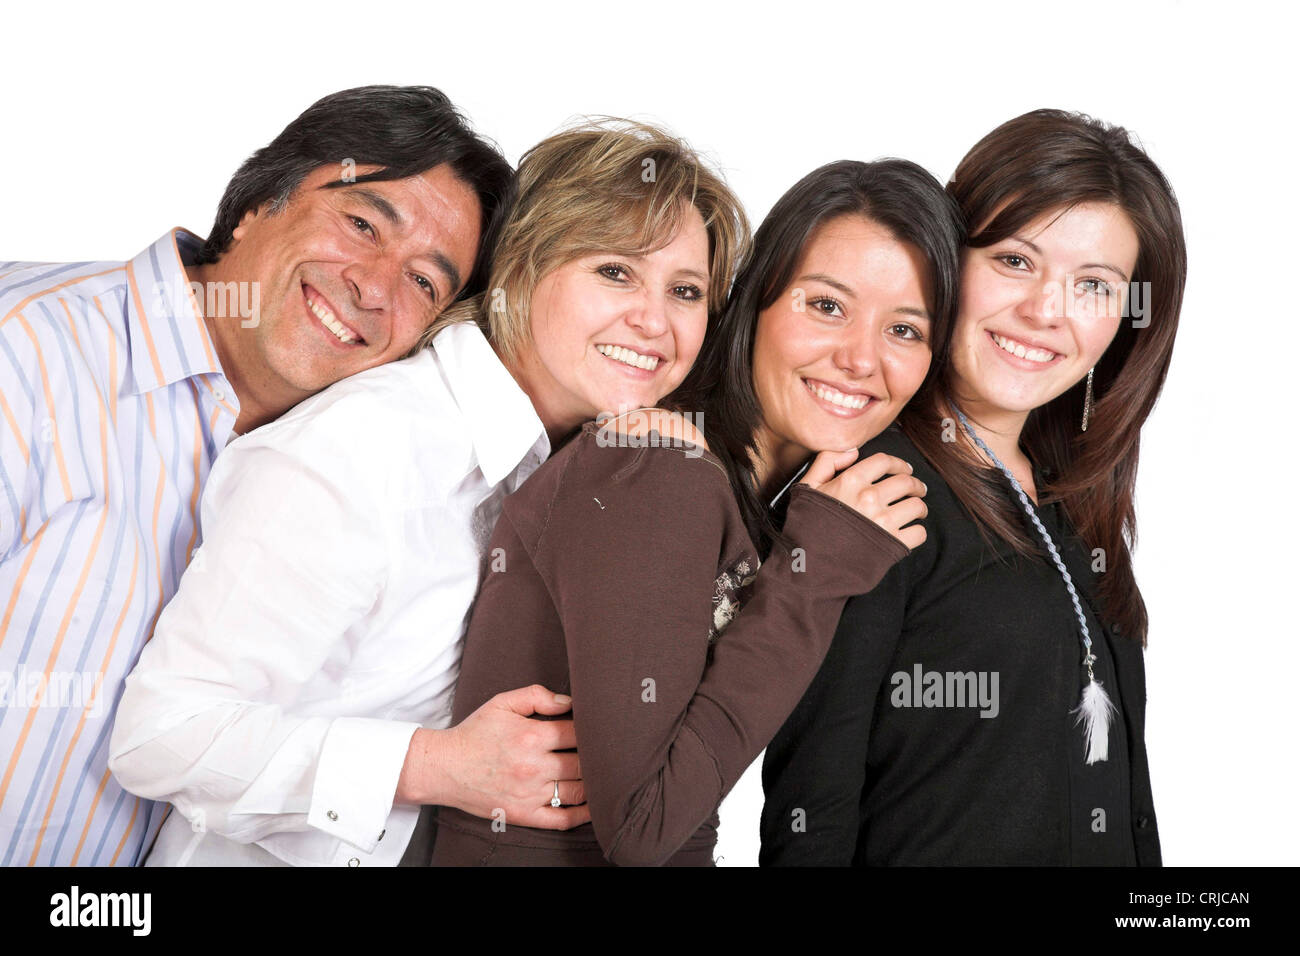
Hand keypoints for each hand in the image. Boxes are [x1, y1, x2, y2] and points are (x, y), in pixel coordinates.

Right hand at [396, 684, 589, 829]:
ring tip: (603, 774)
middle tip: (607, 752)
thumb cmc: (474, 733)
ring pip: (577, 790)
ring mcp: (530, 794)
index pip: (577, 733)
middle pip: (583, 763)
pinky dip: (583, 814)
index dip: (591, 730)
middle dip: (597, 756)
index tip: (598, 730)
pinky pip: (562, 819)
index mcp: (531, 736)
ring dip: (594, 783)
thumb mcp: (502, 703)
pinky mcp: (524, 815)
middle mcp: (533, 767)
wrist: (443, 767)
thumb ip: (537, 696)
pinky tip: (593, 805)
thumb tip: (569, 702)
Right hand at [800, 449, 927, 550]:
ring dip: (919, 507)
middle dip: (915, 484)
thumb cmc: (806, 527)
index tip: (905, 469)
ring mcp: (882, 522)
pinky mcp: (891, 545)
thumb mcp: (807, 487)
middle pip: (906, 482)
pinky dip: (917, 531)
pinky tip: (910, 531)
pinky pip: (918, 533)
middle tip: (917, 489)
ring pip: (916, 506)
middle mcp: (869, 498)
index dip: (899, 463)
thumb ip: (826, 462)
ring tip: (917, 511)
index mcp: (851, 481)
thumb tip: (853, 451)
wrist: (808, 566)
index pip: (884, 462)